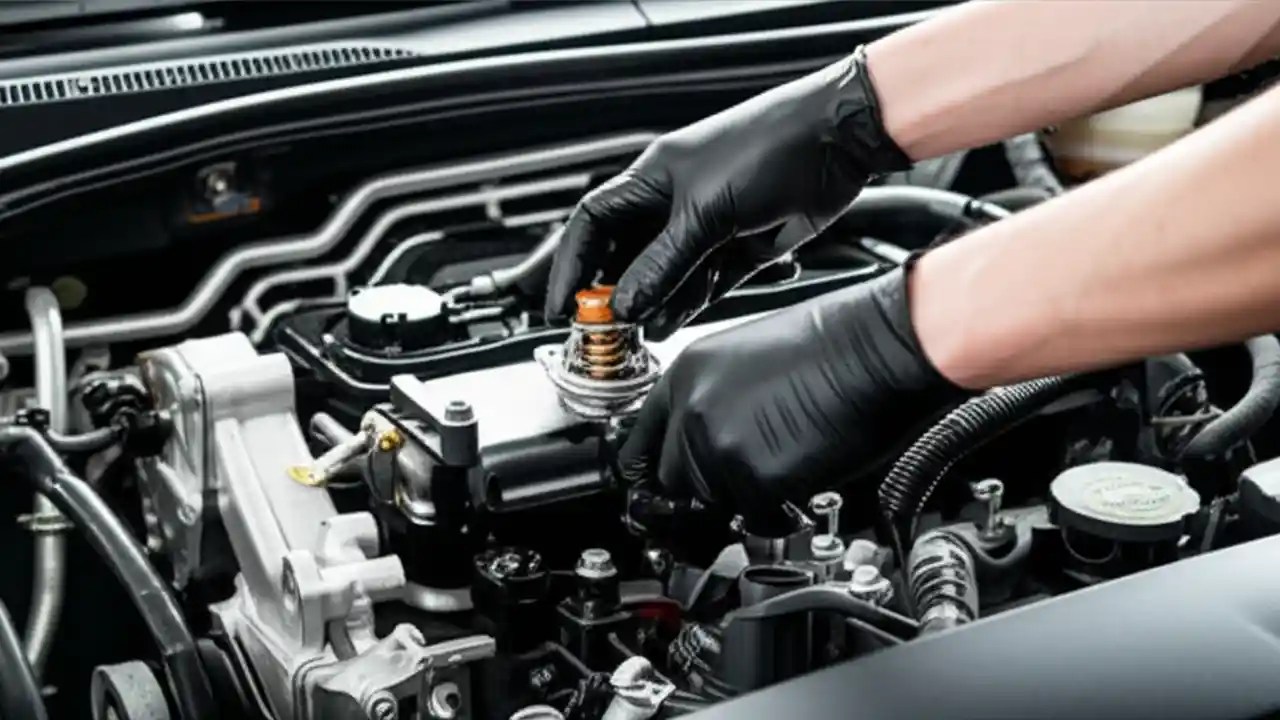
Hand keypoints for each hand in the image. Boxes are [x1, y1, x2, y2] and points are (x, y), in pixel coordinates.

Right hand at [545, 47, 910, 338]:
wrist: (836, 142)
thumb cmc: (768, 146)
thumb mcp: (705, 210)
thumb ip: (664, 262)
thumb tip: (627, 304)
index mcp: (653, 180)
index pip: (593, 224)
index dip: (573, 265)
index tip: (562, 304)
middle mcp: (675, 204)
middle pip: (627, 257)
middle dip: (613, 293)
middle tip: (605, 330)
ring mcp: (708, 228)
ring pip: (665, 277)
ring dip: (651, 304)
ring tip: (641, 333)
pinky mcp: (741, 248)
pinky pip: (703, 285)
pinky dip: (687, 304)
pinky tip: (671, 322)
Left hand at [617, 266, 963, 528]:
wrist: (879, 348)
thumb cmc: (836, 346)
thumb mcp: (747, 362)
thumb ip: (714, 406)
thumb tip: (706, 447)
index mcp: (686, 375)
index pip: (638, 449)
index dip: (655, 479)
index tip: (665, 498)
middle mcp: (692, 410)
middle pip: (670, 487)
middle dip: (700, 501)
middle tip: (736, 499)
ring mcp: (718, 447)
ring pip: (711, 508)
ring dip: (743, 506)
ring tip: (783, 475)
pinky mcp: (754, 479)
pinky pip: (754, 519)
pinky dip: (778, 514)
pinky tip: (803, 482)